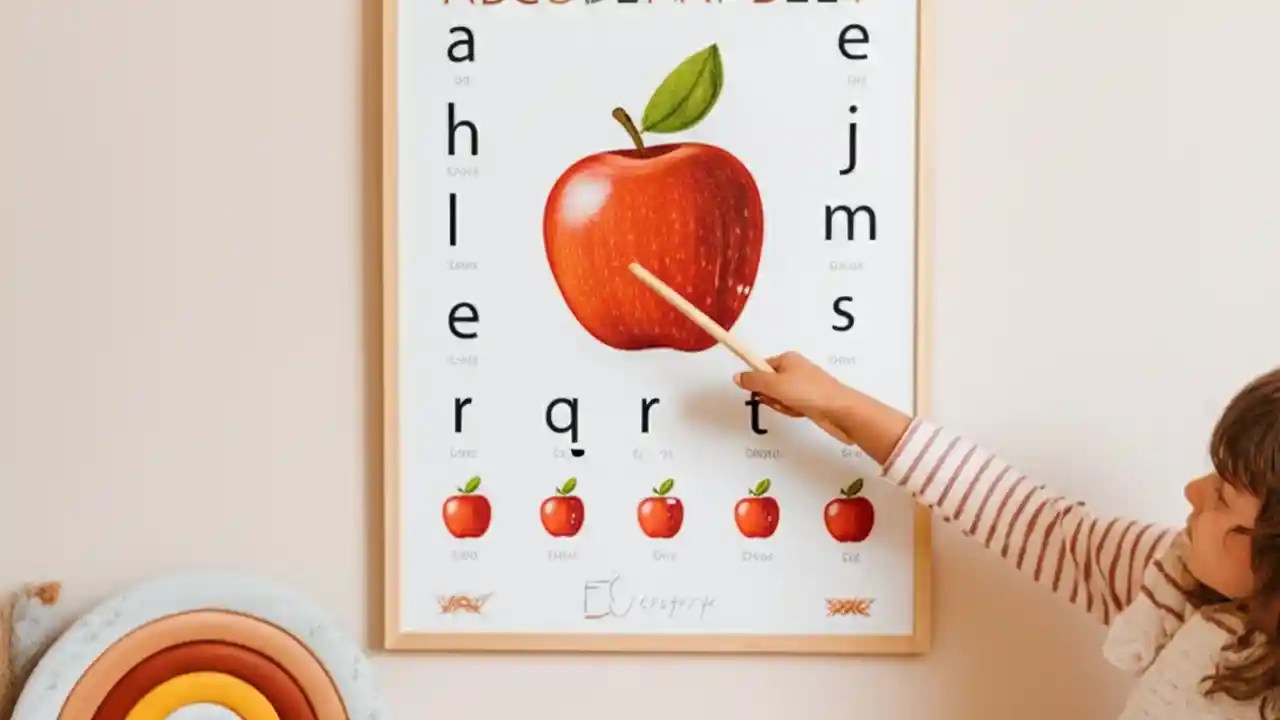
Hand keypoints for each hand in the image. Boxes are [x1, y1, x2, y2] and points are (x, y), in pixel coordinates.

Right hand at [732, 351, 912, 461]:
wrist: (839, 411)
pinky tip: (800, 412)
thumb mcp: (775, 384)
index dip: (756, 379)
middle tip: (779, 398)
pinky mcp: (808, 400)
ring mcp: (802, 386)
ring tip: (794, 406)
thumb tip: (738, 376)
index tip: (750, 386)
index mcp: (788, 359)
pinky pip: (789, 406)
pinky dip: (791, 411)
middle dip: (770, 396)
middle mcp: (795, 370)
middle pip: (767, 384)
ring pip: (778, 398)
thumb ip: (754, 380)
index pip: (760, 365)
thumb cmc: (812, 392)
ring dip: (782, 405)